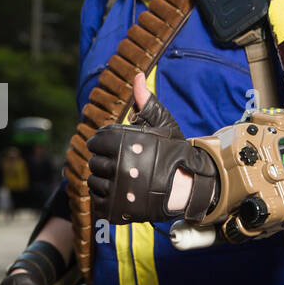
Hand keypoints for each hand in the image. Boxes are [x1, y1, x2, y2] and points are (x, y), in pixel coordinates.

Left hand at [85, 72, 217, 224]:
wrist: (189, 186)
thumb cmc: (174, 153)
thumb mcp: (162, 125)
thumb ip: (145, 102)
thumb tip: (137, 76)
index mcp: (124, 142)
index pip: (96, 141)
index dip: (104, 143)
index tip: (116, 148)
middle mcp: (119, 165)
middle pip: (94, 162)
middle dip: (105, 161)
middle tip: (123, 165)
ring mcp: (118, 189)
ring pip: (94, 181)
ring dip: (104, 180)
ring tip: (123, 178)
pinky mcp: (117, 208)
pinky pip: (97, 201)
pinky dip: (104, 198)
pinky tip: (120, 193)